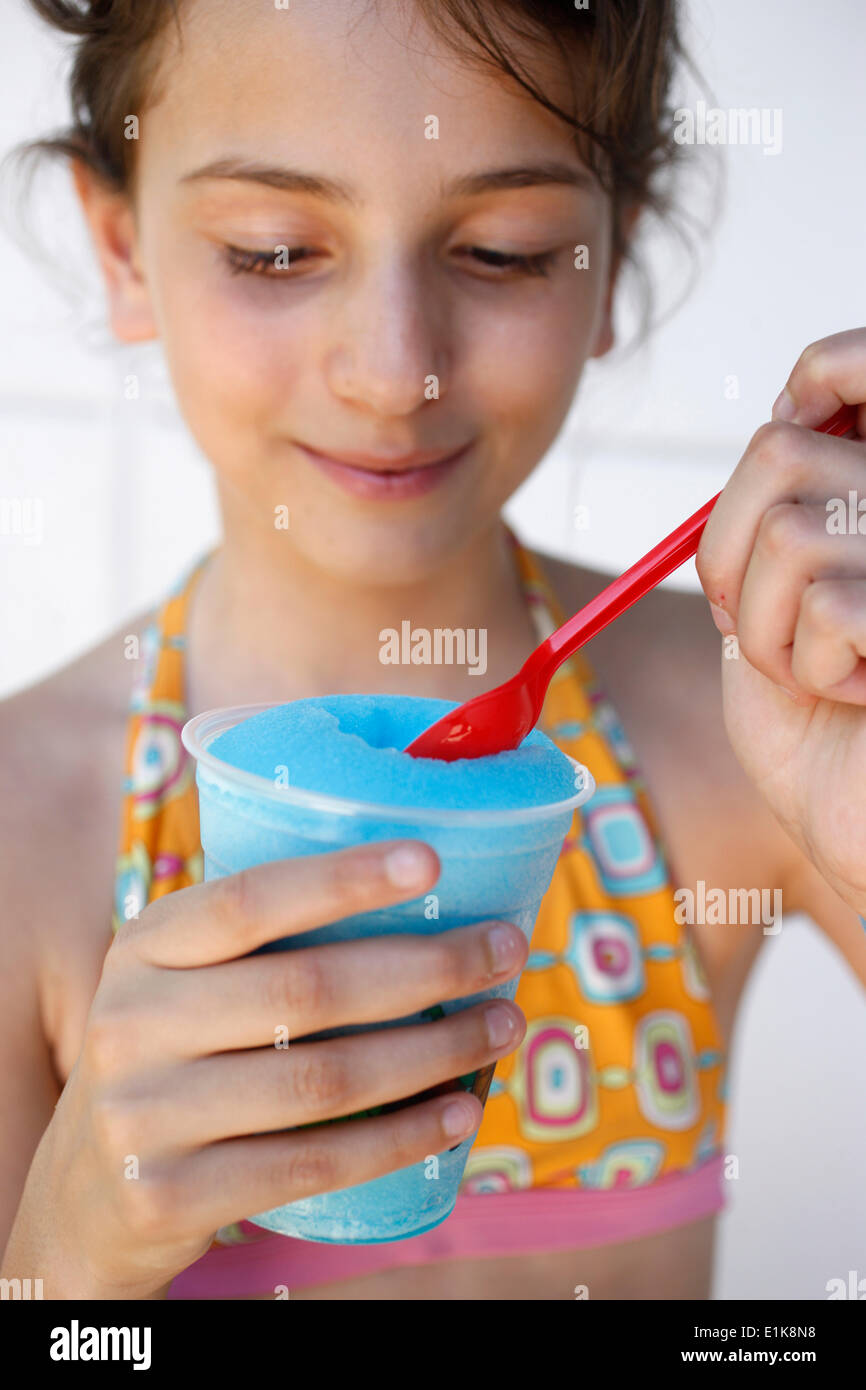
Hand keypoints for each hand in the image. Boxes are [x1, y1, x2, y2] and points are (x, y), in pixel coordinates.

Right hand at [0, 841, 525, 1297]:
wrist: (90, 1187)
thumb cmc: (179, 1052)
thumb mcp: (185, 979)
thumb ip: (261, 941)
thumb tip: (426, 890)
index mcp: (144, 945)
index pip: (250, 899)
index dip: (343, 878)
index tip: (432, 860)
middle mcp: (132, 1022)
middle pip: (308, 989)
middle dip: (428, 965)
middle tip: (505, 949)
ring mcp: (145, 1114)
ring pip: (326, 1078)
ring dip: (436, 1052)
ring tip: (503, 1025)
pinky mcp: (172, 1195)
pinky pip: (316, 1162)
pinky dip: (402, 1137)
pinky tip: (459, 1114)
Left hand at [696, 328, 865, 912]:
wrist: (857, 829)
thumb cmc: (818, 729)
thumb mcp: (780, 602)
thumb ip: (783, 516)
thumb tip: (784, 419)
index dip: (823, 370)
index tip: (788, 420)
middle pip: (779, 451)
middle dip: (726, 552)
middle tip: (753, 623)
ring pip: (786, 534)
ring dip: (762, 627)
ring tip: (810, 673)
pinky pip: (822, 604)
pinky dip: (804, 668)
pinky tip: (854, 697)